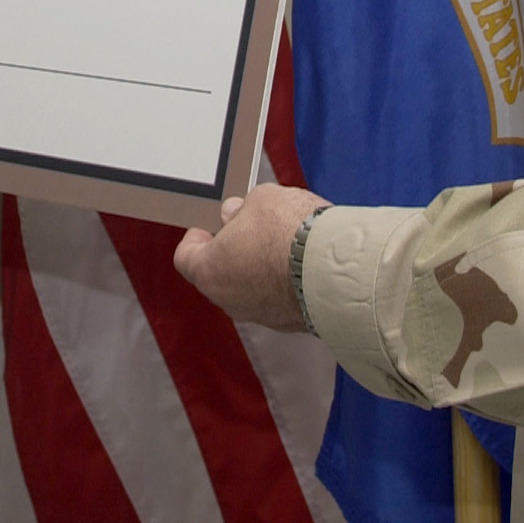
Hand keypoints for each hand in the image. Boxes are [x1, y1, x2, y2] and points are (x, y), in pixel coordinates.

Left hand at [172, 183, 328, 332]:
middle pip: (218, 274)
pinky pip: (275, 300)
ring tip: (280, 244)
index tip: (207, 227)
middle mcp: (228, 300)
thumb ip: (241, 208)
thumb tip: (234, 214)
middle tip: (247, 229)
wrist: (337, 270)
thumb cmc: (291, 232)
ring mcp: (259, 316)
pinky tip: (299, 264)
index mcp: (209, 270)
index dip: (195, 239)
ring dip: (257, 270)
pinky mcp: (288, 323)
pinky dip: (281, 284)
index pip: (186, 258)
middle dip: (230, 251)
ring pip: (248, 289)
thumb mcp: (260, 199)